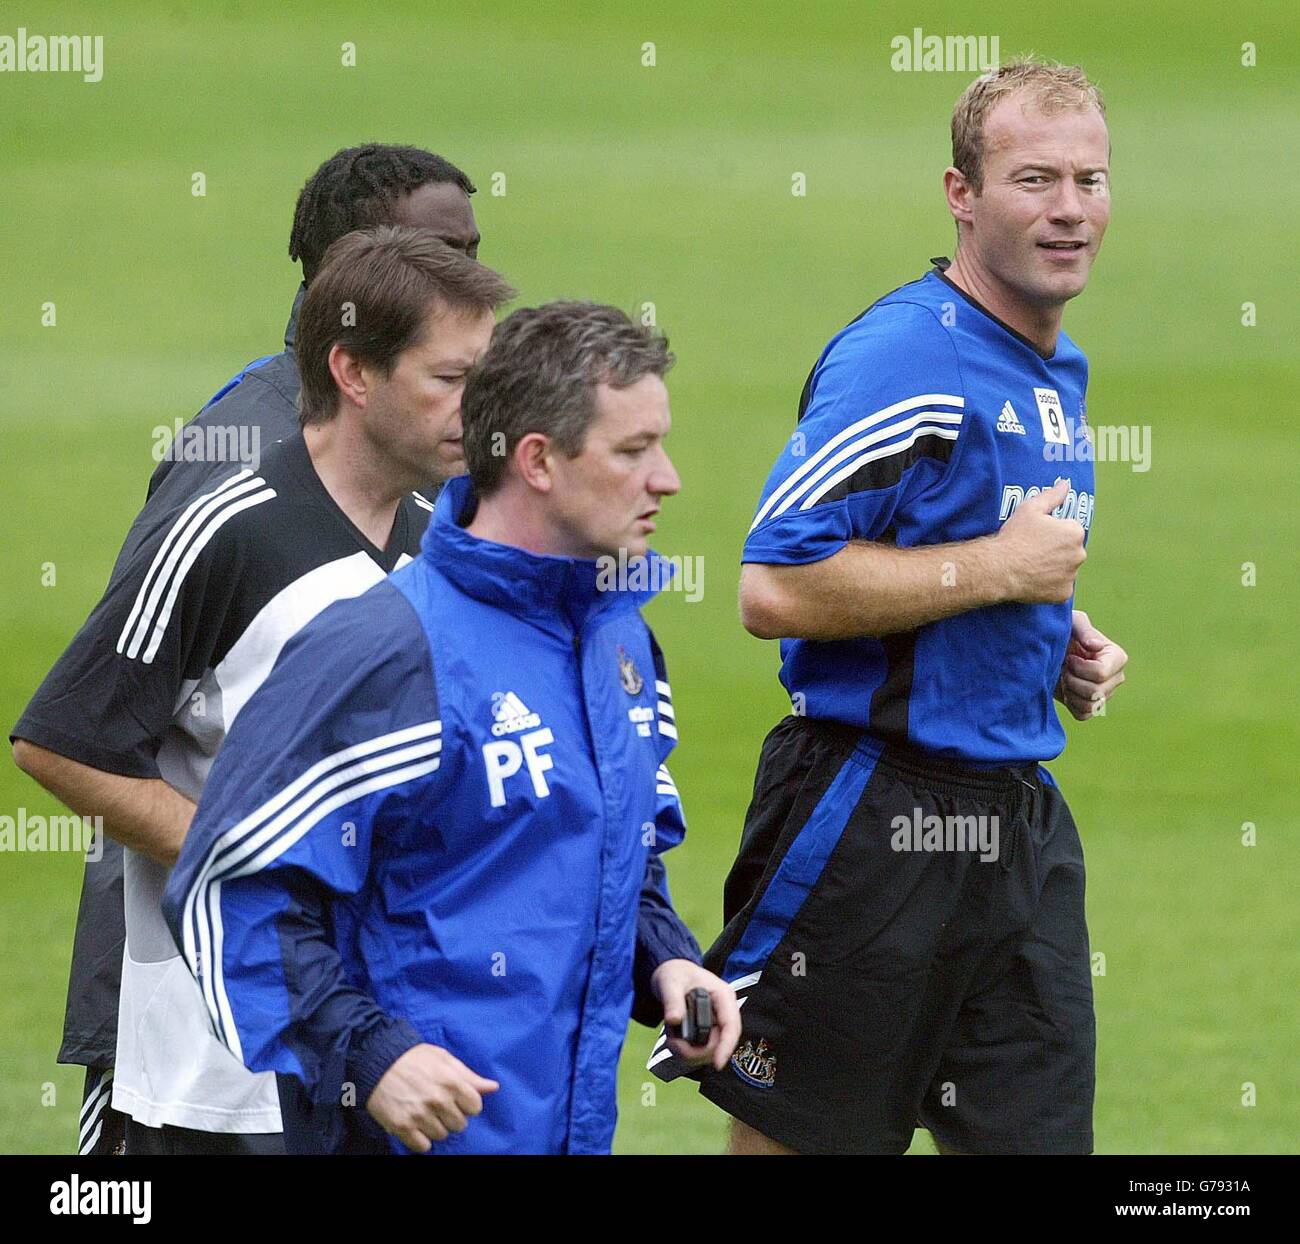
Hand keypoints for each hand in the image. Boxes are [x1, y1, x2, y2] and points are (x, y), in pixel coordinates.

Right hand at [365, 1043, 498, 1152]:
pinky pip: (423, 1146)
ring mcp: (420, 1115)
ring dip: (436, 1126)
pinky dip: (421, 1139)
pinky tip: (416, 1125)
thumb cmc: (414, 1058)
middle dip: (452, 1115)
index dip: (467, 1103)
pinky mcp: (402, 1126)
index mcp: (451, 1082)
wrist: (377, 1061)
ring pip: (441, 1135)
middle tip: (439, 1105)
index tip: (457, 1099)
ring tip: (425, 1112)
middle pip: (459, 1124)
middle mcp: (438, 1100)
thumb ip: (469, 1076)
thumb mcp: (444, 1059)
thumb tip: (493, 1087)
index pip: (475, 1107)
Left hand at [651, 959, 741, 1071]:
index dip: (727, 1046)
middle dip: (696, 1050)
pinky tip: (674, 1039)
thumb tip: (674, 1020)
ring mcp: (716, 1023)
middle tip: (673, 1043)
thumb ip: (672, 1000)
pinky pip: (701, 1051)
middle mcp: (724, 1011)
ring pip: (709, 1051)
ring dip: (688, 1051)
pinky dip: (685, 1051)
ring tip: (671, 1038)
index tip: (717, 1064)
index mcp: (723, 995)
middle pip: (720, 1043)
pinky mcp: (708, 1033)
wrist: (673, 975)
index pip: (731, 1025)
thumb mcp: (671, 982)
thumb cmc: (676, 974)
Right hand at [995, 478, 1086, 603]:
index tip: (1036, 536)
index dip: (1051, 533)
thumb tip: (1066, 483)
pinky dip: (1050, 585)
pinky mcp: (1063, 594)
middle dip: (1056, 551)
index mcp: (1074, 532)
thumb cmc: (1014, 537)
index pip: (1069, 530)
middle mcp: (1079, 554)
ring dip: (1054, 568)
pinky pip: (1059, 588)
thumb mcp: (1030, 509)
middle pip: (1069, 551)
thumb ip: (1052, 496)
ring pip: (1065, 570)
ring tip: (1031, 566)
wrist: (999, 568)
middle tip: (1032, 552)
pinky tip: (1034, 580)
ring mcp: (1071, 576)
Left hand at [1056, 609, 1127, 719]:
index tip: (1070, 657)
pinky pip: (1083, 715)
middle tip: (1064, 668)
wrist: (1046, 650)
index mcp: (1116, 657)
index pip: (1101, 673)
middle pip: (1095, 692)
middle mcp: (1116, 677)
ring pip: (1090, 705)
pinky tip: (1065, 690)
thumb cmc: (1062, 632)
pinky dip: (1071, 704)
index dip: (1079, 668)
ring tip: (1064, 678)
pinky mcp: (1092, 706)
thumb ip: (1083, 630)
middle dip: (1072, 680)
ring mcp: (1106, 694)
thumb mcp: (1071, 623)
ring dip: (1071, 692)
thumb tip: (1095, 646)